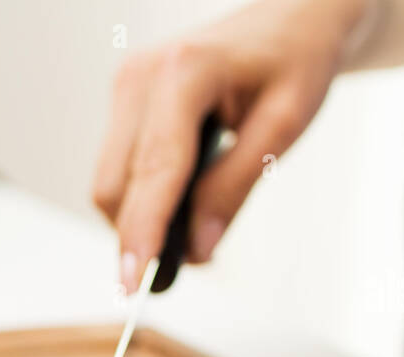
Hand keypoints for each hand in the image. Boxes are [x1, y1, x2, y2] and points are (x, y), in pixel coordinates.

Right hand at [92, 0, 370, 289]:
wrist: (290, 19)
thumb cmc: (293, 60)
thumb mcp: (283, 127)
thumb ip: (235, 188)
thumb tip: (197, 249)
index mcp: (185, 72)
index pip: (154, 171)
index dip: (142, 233)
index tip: (133, 283)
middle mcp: (140, 77)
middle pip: (116, 186)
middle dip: (140, 235)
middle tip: (186, 264)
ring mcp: (126, 87)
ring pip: (110, 183)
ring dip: (140, 218)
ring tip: (192, 226)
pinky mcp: (124, 100)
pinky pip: (117, 168)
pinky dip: (142, 197)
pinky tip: (179, 198)